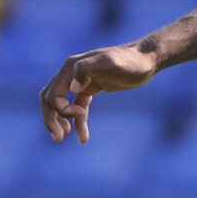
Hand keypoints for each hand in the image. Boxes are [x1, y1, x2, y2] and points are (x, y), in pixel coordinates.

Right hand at [39, 42, 160, 141]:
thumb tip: (73, 88)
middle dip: (51, 118)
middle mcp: (72, 73)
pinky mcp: (92, 88)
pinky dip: (78, 121)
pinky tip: (82, 136)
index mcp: (70, 67)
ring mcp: (81, 81)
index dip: (60, 109)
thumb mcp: (110, 63)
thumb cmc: (130, 62)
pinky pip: (78, 106)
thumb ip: (88, 69)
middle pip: (50, 99)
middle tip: (58, 138)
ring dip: (60, 121)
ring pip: (61, 104)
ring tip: (63, 138)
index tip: (80, 114)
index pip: (52, 94)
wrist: (147, 60)